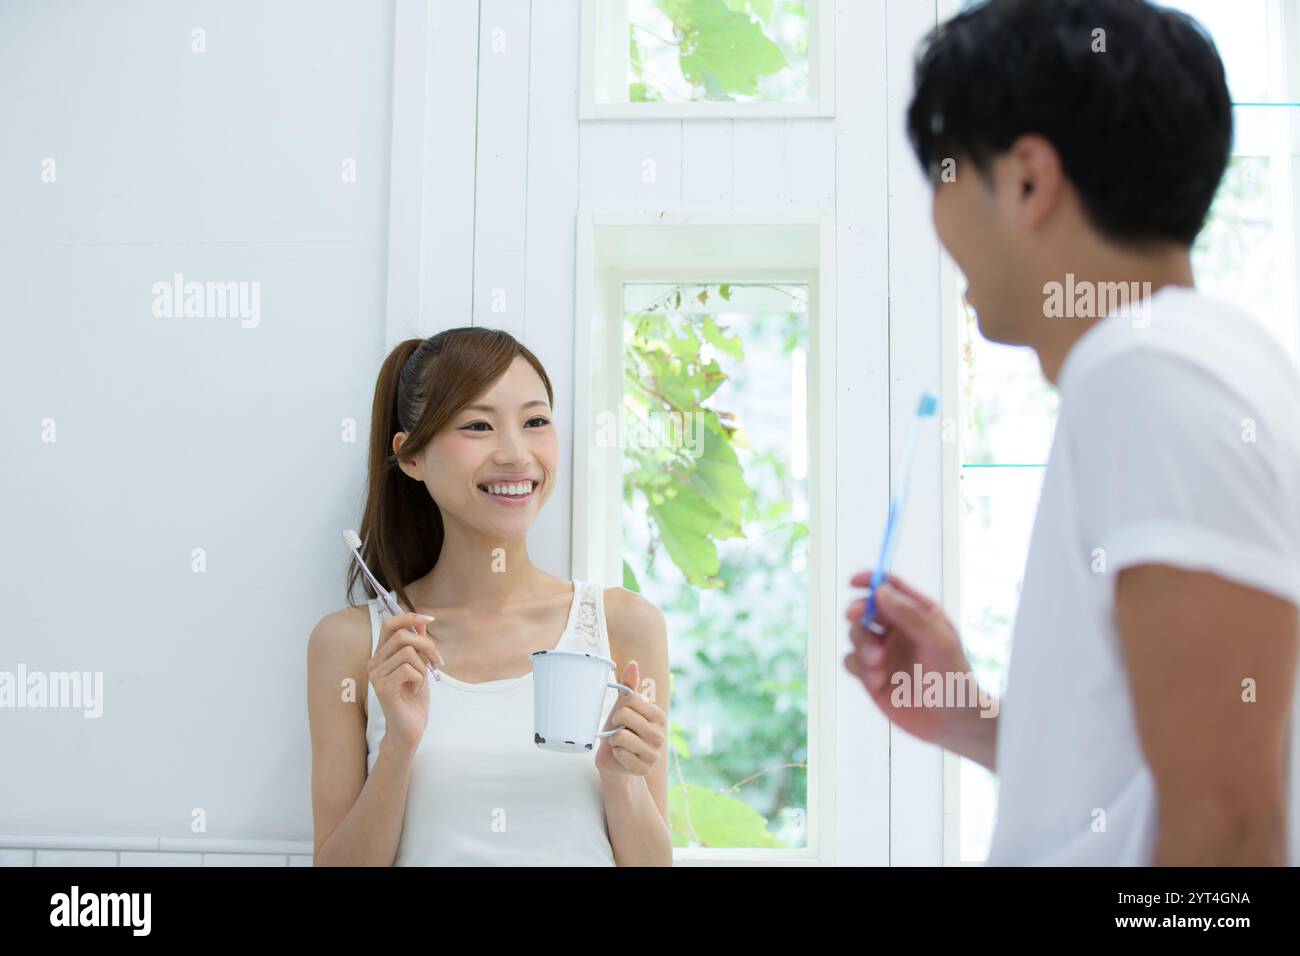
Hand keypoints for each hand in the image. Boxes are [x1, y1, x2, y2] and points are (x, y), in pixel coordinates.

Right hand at [369, 610, 444, 757]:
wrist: (409, 728)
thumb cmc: (414, 698)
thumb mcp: (420, 666)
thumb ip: (418, 644)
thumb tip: (422, 621)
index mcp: (381, 654)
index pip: (389, 623)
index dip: (409, 617)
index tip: (430, 619)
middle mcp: (374, 662)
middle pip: (403, 636)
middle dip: (427, 645)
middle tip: (438, 661)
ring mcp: (376, 675)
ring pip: (408, 653)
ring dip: (424, 667)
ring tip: (422, 681)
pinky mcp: (383, 688)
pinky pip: (409, 670)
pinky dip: (420, 679)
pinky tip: (415, 691)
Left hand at [595, 661, 666, 778]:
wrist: (614, 759)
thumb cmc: (619, 729)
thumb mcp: (623, 706)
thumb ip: (629, 686)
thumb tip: (633, 664)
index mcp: (659, 715)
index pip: (631, 699)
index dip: (620, 706)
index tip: (623, 716)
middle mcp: (660, 734)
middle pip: (624, 715)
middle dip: (614, 722)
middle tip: (619, 730)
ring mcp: (654, 753)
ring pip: (621, 736)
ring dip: (613, 739)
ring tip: (619, 743)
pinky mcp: (644, 769)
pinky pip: (620, 754)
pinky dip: (615, 754)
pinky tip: (621, 756)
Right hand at [843, 571, 995, 753]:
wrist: (953, 721)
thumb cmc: (954, 677)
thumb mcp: (937, 641)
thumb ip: (910, 615)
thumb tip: (880, 592)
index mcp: (917, 615)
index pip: (890, 588)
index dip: (871, 581)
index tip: (855, 582)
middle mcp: (897, 631)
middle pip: (866, 610)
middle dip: (859, 613)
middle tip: (857, 618)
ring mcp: (883, 652)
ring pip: (856, 635)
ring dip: (862, 646)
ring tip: (879, 663)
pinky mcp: (872, 676)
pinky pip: (851, 661)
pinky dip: (859, 668)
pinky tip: (878, 680)